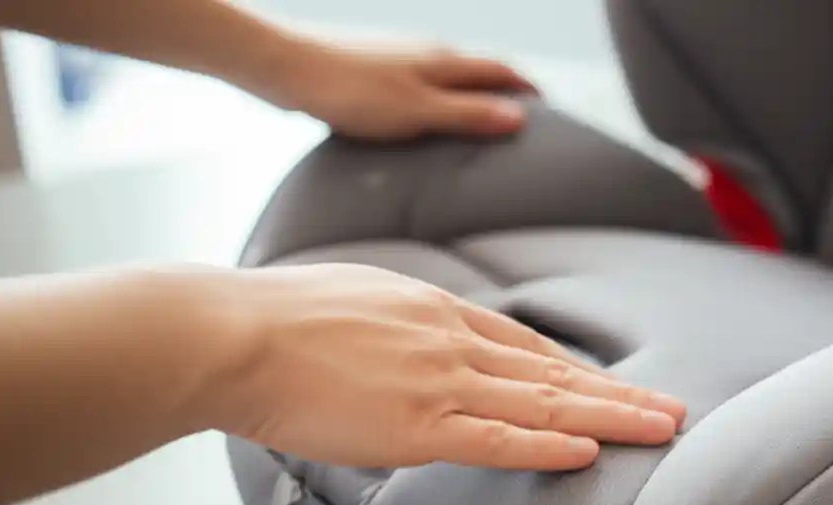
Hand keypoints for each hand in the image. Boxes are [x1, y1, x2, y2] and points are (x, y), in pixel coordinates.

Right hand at [205, 264, 684, 470]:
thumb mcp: (360, 299)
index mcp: (438, 311)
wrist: (235, 333)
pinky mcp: (418, 423)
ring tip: (661, 428)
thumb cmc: (279, 319)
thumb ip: (401, 325)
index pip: (527, 347)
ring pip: (545, 403)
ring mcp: (441, 381)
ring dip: (611, 417)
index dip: (576, 372)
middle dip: (619, 394)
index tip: (613, 387)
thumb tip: (409, 346)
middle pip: (555, 373)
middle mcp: (454, 341)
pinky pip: (498, 439)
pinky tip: (589, 453)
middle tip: (672, 409)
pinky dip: (547, 447)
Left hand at [271, 42, 536, 139]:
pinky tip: (422, 122)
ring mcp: (398, 59)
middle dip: (500, 92)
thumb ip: (468, 115)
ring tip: (476, 124)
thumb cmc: (352, 92)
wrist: (286, 68)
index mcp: (444, 60)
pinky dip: (436, 102)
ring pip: (446, 77)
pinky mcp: (373, 70)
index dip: (525, 88)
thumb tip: (519, 118)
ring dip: (467, 97)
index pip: (501, 70)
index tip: (546, 107)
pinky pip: (419, 86)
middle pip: (477, 70)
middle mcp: (426, 52)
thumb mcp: (419, 111)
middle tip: (517, 118)